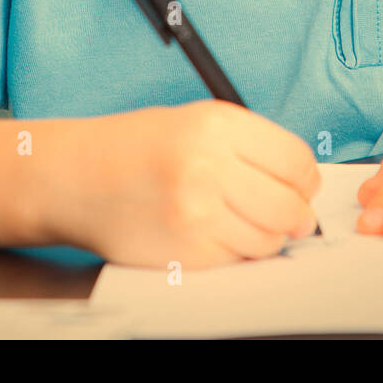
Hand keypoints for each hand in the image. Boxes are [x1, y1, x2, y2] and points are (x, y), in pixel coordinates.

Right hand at [64, 100, 321, 269]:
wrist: (78, 176)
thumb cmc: (138, 147)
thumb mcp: (196, 122)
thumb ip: (250, 146)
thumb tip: (302, 184)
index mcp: (217, 125)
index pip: (297, 160)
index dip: (304, 178)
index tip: (299, 185)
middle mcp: (209, 166)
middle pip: (290, 206)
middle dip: (295, 213)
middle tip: (285, 212)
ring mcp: (197, 213)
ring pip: (269, 239)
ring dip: (265, 236)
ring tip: (238, 220)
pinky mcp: (186, 252)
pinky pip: (237, 260)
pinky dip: (234, 252)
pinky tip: (211, 232)